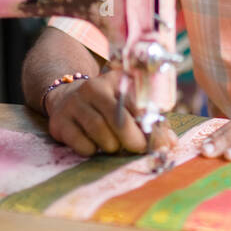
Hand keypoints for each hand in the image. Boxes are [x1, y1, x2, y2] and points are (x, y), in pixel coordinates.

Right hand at [45, 72, 179, 156]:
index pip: (137, 104)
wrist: (67, 98)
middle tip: (137, 149)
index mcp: (116, 81)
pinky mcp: (60, 122)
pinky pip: (81, 143)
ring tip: (113, 145)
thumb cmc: (107, 105)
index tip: (156, 142)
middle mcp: (93, 88)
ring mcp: (74, 104)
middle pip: (118, 118)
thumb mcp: (128, 104)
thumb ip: (151, 122)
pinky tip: (94, 145)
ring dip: (111, 145)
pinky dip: (91, 149)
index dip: (148, 126)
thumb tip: (170, 144)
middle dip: (132, 139)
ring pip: (99, 131)